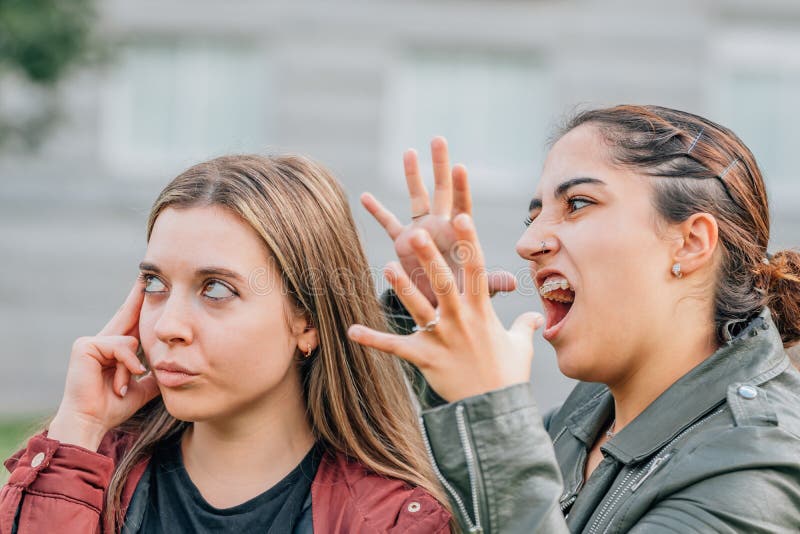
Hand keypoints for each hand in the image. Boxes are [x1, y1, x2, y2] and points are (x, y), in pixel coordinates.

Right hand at [48, 279, 159, 450]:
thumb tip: (171, 366)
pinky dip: (126, 364)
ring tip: (121, 386)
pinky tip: (120, 382)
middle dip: (138, 295)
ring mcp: (92, 342)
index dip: (141, 304)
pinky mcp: (85, 346)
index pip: (132, 322)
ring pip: (130, 340)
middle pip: (127, 314)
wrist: (92, 421)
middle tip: (148, 273)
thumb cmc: (113, 406)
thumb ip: (153, 373)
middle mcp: (103, 341)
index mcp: (115, 349)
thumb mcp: (142, 386)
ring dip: (131, 367)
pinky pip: (120, 346)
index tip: (150, 286)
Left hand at [348, 213, 543, 401]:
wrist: (495, 410)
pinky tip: (352, 331)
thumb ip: (525, 325)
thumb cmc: (508, 375)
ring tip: (387, 266)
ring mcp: (441, 338)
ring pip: (418, 308)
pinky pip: (395, 348)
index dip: (469, 241)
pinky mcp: (424, 358)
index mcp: (482, 311)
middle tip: (416, 233)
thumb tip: (537, 317)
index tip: (462, 216)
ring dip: (402, 288)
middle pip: (443, 282)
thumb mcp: (520, 345)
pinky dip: (373, 340)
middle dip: (430, 257)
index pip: (477, 269)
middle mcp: (461, 320)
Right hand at [361, 137, 515, 305]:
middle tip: (439, 140)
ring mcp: (422, 229)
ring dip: (412, 175)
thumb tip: (513, 283)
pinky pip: (388, 223)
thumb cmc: (464, 293)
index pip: (462, 205)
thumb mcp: (477, 288)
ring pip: (417, 197)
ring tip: (409, 151)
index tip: (460, 167)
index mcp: (460, 233)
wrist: (438, 304)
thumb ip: (492, 283)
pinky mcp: (403, 241)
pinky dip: (377, 211)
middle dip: (440, 166)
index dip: (461, 187)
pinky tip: (364, 196)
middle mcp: (441, 225)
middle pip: (441, 190)